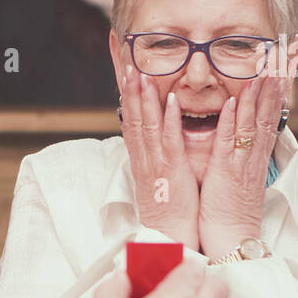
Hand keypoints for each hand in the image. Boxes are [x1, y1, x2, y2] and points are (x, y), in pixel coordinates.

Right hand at [120, 64, 199, 249]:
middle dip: (130, 90)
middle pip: (134, 117)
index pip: (131, 121)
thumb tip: (152, 139)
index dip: (127, 96)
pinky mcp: (172, 170)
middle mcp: (145, 157)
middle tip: (127, 63)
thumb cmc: (168, 207)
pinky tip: (171, 100)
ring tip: (141, 73)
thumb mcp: (157, 177)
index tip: (124, 73)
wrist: (170, 234)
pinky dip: (170, 120)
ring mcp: (157, 162)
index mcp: (142, 158)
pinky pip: (170, 141)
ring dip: (144, 98)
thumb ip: (154, 155)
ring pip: (148, 124)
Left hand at [198, 39, 297, 259]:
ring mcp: (243, 159)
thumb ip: (242, 141)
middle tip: (292, 44)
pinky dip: (233, 121)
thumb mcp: (239, 165)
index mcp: (256, 146)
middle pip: (272, 104)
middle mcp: (254, 149)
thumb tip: (244, 118)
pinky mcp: (227, 171)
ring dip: (262, 90)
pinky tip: (237, 100)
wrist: (231, 235)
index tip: (289, 51)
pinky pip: (230, 142)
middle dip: (282, 73)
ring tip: (269, 62)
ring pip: (255, 118)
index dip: (281, 76)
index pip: (273, 104)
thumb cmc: (229, 202)